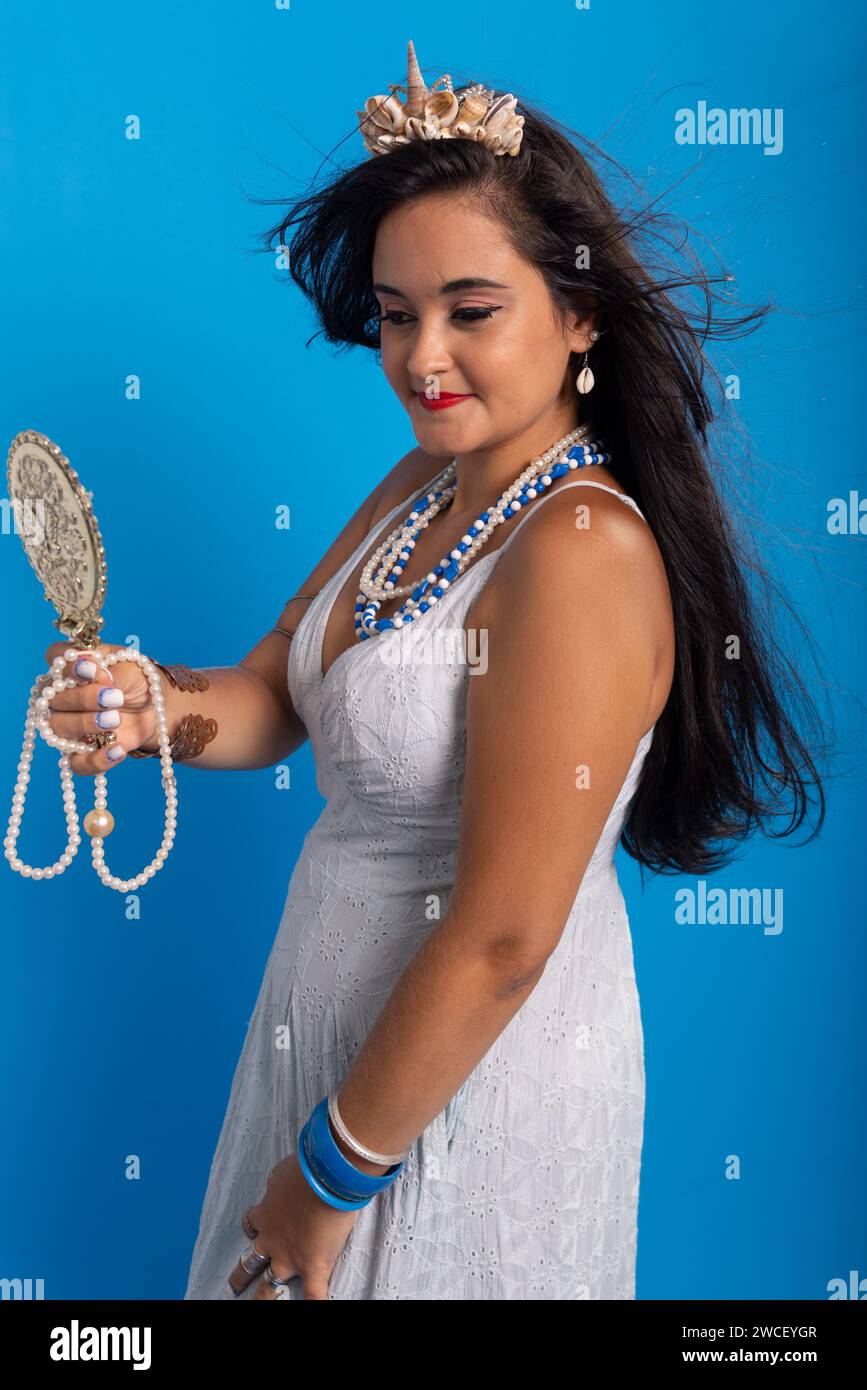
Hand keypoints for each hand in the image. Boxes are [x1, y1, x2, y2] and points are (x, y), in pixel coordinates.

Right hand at [41, 642, 162, 774]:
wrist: (159, 707)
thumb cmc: (138, 681)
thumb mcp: (132, 669)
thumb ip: (112, 672)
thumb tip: (98, 677)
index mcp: (73, 664)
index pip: (56, 657)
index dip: (70, 666)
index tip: (95, 670)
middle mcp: (62, 694)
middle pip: (52, 697)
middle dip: (83, 698)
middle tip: (115, 698)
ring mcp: (69, 724)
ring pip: (58, 728)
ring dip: (85, 724)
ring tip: (115, 720)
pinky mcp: (81, 751)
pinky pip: (77, 763)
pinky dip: (96, 760)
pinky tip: (117, 750)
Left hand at [228, 1152, 359, 1300]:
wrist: (326, 1177)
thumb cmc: (304, 1168)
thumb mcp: (283, 1171)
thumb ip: (280, 1182)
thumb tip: (283, 1182)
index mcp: (266, 1213)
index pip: (252, 1223)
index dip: (253, 1228)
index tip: (254, 1229)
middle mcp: (273, 1239)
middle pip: (251, 1260)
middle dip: (241, 1274)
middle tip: (233, 1285)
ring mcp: (291, 1256)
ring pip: (271, 1284)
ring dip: (264, 1297)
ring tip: (257, 1304)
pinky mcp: (314, 1266)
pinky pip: (314, 1294)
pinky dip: (315, 1304)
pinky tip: (315, 1308)